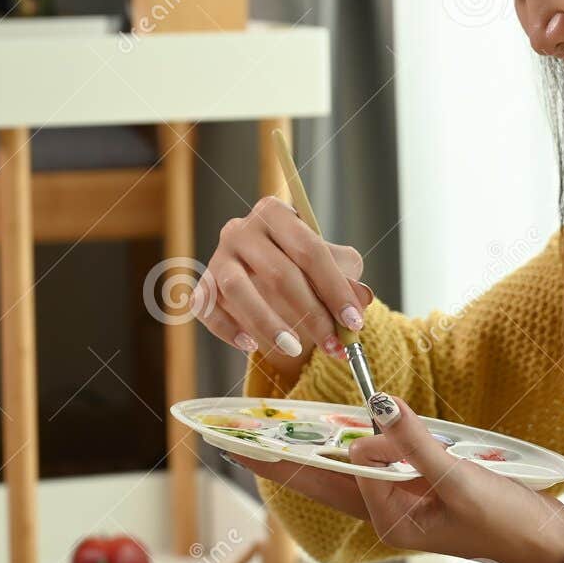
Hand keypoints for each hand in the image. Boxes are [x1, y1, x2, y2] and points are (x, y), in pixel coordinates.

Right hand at [190, 195, 373, 374]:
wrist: (270, 277)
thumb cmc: (305, 266)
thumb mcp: (334, 264)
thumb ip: (347, 277)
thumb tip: (360, 299)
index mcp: (275, 213)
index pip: (309, 250)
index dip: (335, 288)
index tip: (354, 321)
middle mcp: (241, 229)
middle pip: (278, 273)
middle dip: (312, 315)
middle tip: (334, 345)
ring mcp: (217, 257)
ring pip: (237, 290)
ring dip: (269, 324)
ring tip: (295, 349)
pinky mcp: (202, 285)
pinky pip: (207, 308)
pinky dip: (228, 329)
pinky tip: (251, 345)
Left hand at [231, 393, 563, 562]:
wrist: (546, 543)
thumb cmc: (504, 522)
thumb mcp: (457, 479)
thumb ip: (414, 442)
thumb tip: (378, 405)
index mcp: (386, 515)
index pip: (332, 470)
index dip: (287, 448)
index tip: (237, 439)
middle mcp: (386, 509)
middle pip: (322, 477)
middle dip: (282, 458)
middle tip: (237, 441)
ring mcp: (402, 498)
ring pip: (348, 467)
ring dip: (322, 447)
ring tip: (279, 433)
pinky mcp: (420, 486)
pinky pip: (379, 460)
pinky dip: (364, 441)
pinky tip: (353, 427)